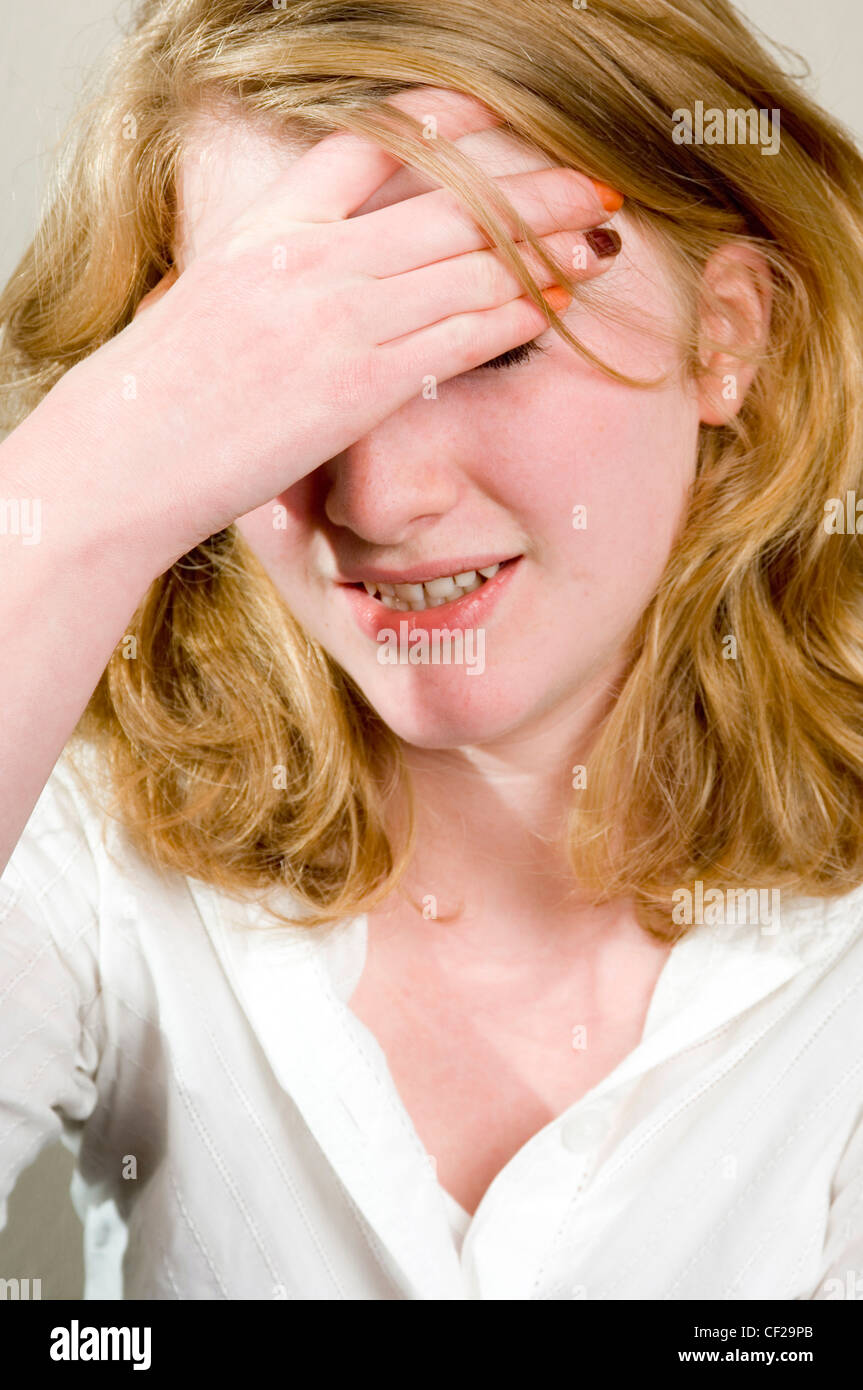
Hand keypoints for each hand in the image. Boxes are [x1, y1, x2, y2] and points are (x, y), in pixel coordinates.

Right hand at [56, 88, 621, 571]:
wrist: (128, 454)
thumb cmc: (157, 395)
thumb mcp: (206, 302)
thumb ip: (266, 276)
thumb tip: (297, 279)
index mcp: (272, 229)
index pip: (367, 147)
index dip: (441, 124)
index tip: (492, 117)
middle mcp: (314, 257)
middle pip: (447, 200)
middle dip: (531, 189)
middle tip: (588, 182)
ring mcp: (340, 316)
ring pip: (468, 261)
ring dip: (544, 244)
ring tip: (596, 233)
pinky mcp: (361, 382)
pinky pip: (462, 333)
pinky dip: (518, 311)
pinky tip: (558, 301)